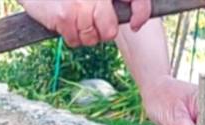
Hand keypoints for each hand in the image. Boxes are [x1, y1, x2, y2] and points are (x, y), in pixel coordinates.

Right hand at [20, 0, 151, 47]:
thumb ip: (121, 2)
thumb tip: (136, 22)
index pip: (138, 2)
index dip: (141, 14)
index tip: (136, 23)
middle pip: (109, 32)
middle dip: (100, 32)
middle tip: (90, 21)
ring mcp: (81, 7)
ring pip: (91, 39)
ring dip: (82, 34)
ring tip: (75, 19)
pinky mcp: (65, 16)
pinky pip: (74, 40)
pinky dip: (69, 35)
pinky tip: (64, 20)